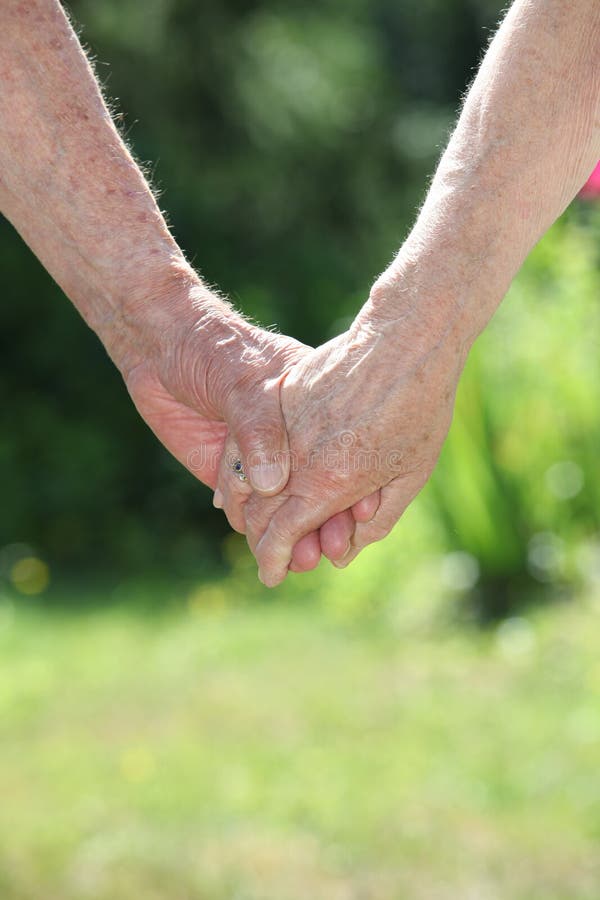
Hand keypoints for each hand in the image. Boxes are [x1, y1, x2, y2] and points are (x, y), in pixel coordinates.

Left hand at [119, 279, 378, 569]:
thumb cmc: (213, 351)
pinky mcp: (232, 475)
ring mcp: (264, 459)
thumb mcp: (243, 382)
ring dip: (297, 538)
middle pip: (319, 489)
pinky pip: (249, 512)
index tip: (363, 512)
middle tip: (334, 549)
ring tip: (304, 561)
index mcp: (311, 407)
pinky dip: (260, 534)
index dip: (354, 483)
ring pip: (287, 509)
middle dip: (328, 523)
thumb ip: (258, 429)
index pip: (341, 454)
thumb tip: (271, 483)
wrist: (161, 348)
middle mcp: (293, 438)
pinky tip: (270, 553)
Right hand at [216, 281, 467, 585]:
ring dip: (248, 508)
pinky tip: (251, 481)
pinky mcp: (284, 396)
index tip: (272, 576)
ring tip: (255, 524)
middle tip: (269, 557)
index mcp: (330, 483)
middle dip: (260, 542)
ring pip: (248, 478)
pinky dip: (247, 468)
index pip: (283, 536)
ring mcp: (287, 424)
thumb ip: (375, 520)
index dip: (273, 561)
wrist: (407, 341)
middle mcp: (299, 458)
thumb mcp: (410, 476)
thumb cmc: (420, 410)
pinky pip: (252, 441)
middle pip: (260, 513)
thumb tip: (343, 554)